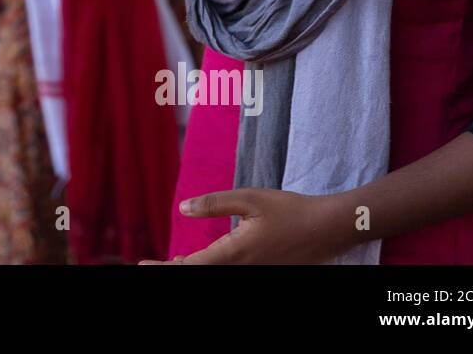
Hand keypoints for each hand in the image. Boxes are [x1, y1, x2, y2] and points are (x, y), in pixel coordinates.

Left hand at [139, 188, 356, 264]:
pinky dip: (212, 267)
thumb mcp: (249, 198)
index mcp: (234, 254)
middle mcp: (242, 270)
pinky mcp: (265, 273)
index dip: (164, 268)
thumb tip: (182, 208)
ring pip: (215, 275)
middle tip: (153, 263)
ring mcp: (255, 274)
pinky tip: (202, 260)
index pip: (191, 267)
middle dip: (174, 269)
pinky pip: (231, 273)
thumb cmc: (290, 210)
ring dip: (193, 269)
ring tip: (172, 261)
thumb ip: (214, 204)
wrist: (329, 228)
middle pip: (201, 274)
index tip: (143, 264)